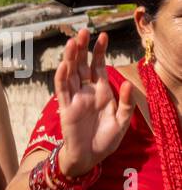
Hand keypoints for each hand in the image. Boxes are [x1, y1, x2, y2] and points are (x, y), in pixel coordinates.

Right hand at [54, 29, 133, 175]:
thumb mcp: (122, 121)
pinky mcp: (66, 109)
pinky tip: (64, 65)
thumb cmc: (105, 140)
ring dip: (70, 58)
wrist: (90, 157)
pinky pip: (62, 90)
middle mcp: (86, 92)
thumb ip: (126, 103)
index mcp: (101, 92)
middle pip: (82, 65)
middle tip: (83, 32)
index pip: (98, 67)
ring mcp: (74, 99)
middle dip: (82, 49)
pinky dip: (62, 77)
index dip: (99, 52)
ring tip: (72, 42)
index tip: (103, 36)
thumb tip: (128, 83)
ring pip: (70, 74)